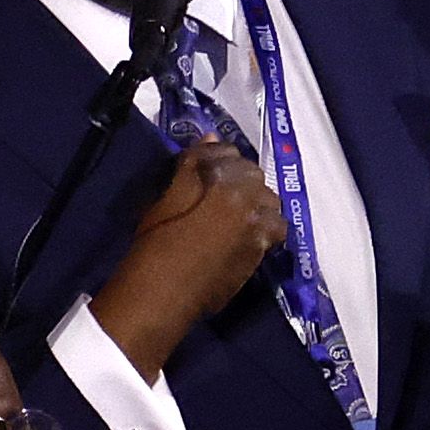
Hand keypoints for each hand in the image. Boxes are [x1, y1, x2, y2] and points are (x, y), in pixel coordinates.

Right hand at [88, 136, 286, 377]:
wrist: (164, 290)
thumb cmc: (155, 241)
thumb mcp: (165, 197)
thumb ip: (192, 167)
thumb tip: (211, 139)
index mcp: (216, 176)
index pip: (225, 151)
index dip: (215, 160)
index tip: (204, 171)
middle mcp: (244, 196)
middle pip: (251, 173)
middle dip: (238, 179)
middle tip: (217, 194)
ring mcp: (255, 223)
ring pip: (268, 199)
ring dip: (255, 201)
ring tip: (235, 214)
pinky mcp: (260, 247)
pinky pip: (274, 227)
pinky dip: (265, 226)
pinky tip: (249, 234)